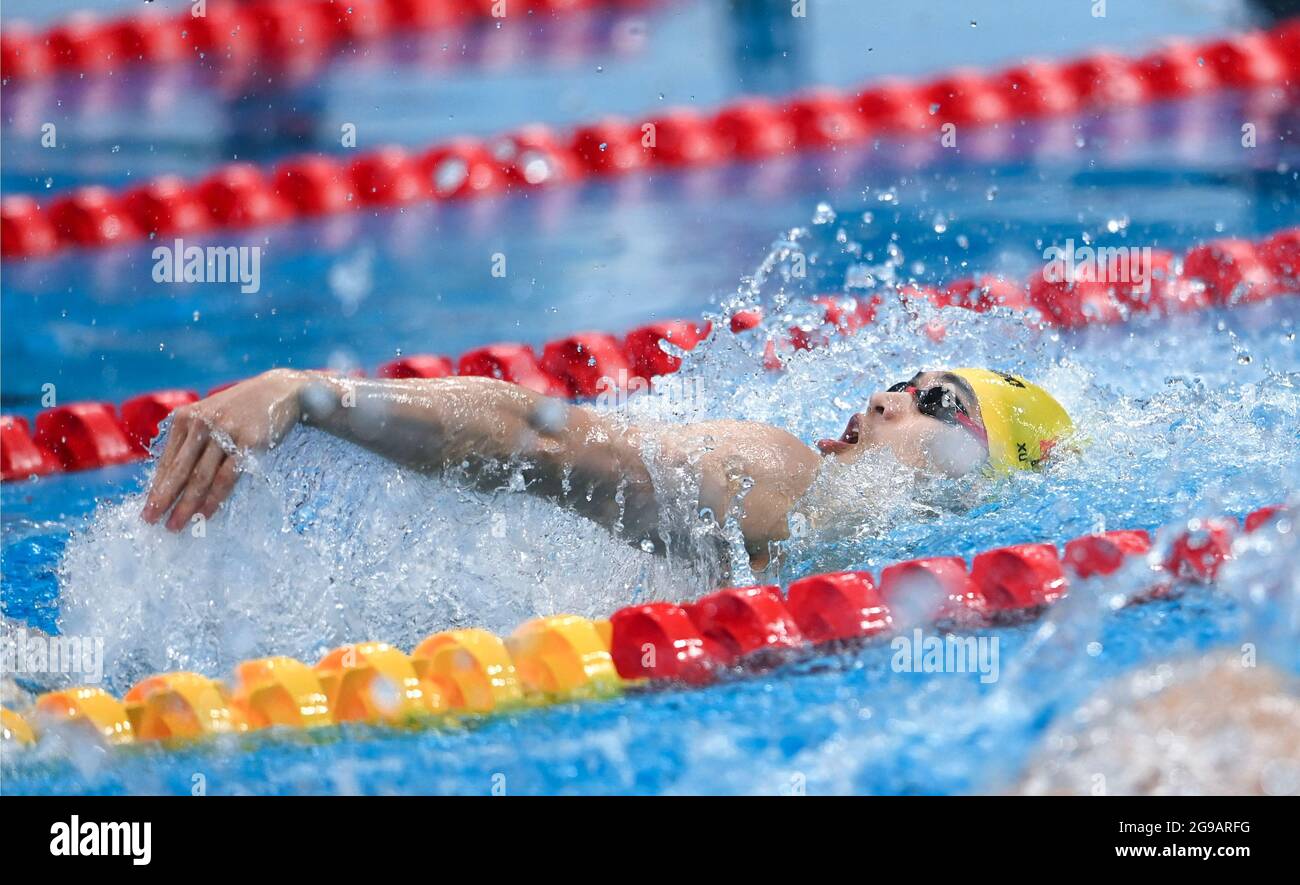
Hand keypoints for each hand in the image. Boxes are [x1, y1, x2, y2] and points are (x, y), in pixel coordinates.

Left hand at [141, 369, 307, 530]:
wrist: (280, 391)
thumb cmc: (242, 409)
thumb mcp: (210, 416)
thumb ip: (192, 440)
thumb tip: (171, 478)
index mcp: (186, 418)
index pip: (168, 460)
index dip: (157, 487)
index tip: (149, 509)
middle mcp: (202, 423)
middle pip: (179, 470)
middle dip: (163, 499)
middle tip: (151, 521)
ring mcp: (225, 432)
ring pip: (201, 477)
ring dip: (186, 505)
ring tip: (175, 525)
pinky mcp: (249, 442)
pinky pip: (227, 477)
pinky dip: (214, 498)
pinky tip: (205, 514)